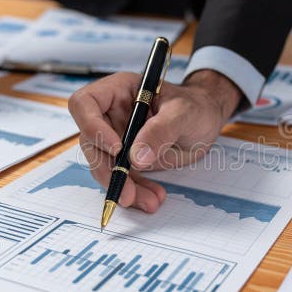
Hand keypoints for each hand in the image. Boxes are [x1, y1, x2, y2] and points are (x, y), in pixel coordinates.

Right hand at [69, 69, 242, 212]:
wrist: (207, 121)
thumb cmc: (196, 106)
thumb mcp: (184, 113)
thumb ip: (161, 130)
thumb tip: (136, 157)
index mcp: (120, 90)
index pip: (85, 103)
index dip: (92, 127)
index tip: (117, 149)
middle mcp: (111, 113)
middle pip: (90, 142)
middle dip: (108, 170)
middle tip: (128, 193)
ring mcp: (116, 136)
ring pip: (104, 165)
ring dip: (122, 187)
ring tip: (150, 201)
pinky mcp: (126, 158)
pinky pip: (121, 177)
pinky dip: (134, 192)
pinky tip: (152, 198)